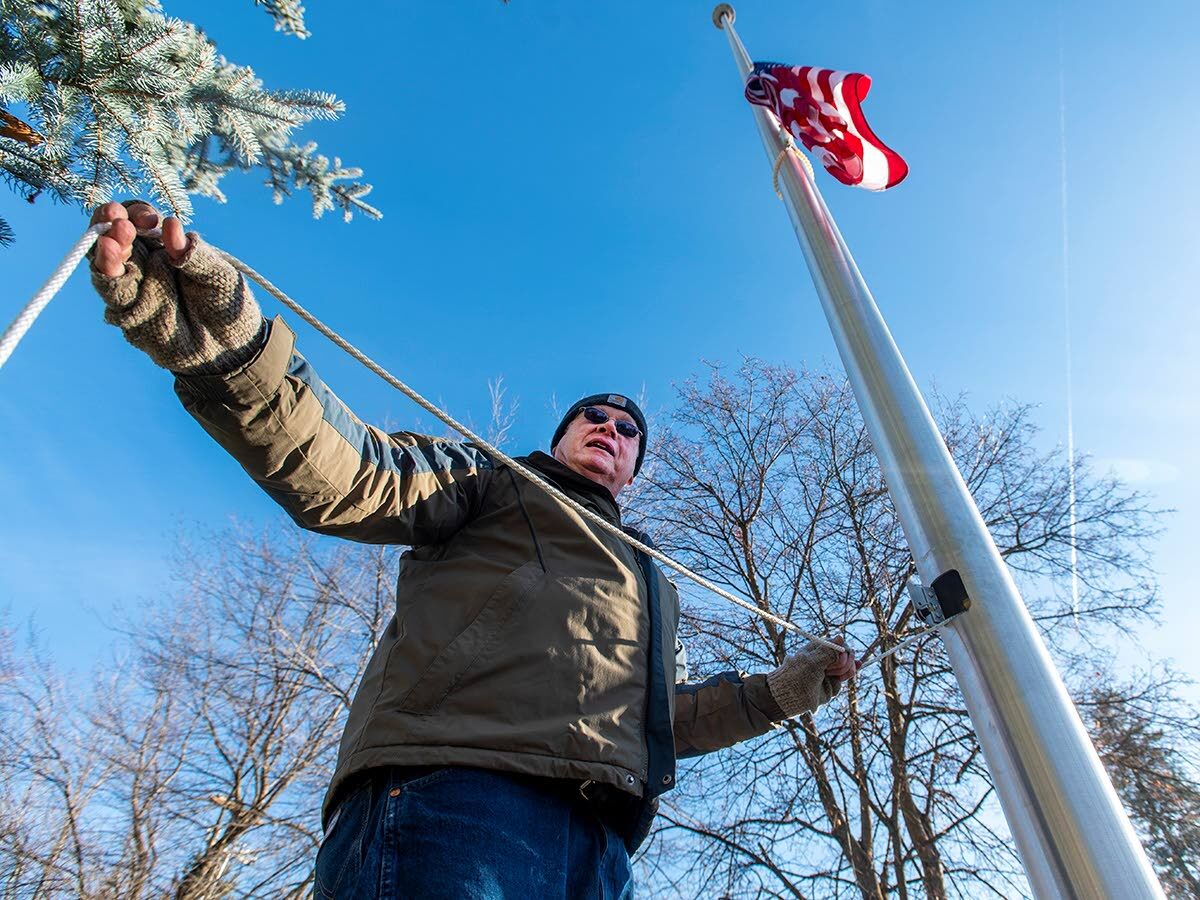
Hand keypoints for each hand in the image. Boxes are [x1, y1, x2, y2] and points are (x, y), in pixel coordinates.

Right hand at [87, 199, 264, 375]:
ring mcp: (133, 287)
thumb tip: (170, 224)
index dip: (138, 214)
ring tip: (113, 241)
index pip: (140, 221)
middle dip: (111, 224)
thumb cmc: (226, 305)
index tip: (151, 221)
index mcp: (164, 247)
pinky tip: (110, 260)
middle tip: (120, 222)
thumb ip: (194, 253)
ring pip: (107, 263)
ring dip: (106, 249)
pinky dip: (108, 275)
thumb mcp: (218, 275)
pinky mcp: (128, 313)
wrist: (231, 348)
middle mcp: (143, 263)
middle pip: (114, 236)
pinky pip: (112, 292)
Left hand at [766, 635, 858, 718]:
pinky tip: (858, 664)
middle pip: (845, 654)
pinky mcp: (831, 682)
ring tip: (831, 675)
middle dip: (844, 661)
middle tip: (831, 670)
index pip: (837, 644)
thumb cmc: (798, 677)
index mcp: (817, 649)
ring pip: (846, 666)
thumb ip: (828, 652)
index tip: (840, 657)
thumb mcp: (813, 662)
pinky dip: (849, 672)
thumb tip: (841, 636)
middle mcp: (824, 658)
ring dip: (845, 669)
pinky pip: (844, 676)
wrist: (789, 698)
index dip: (842, 651)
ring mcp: (828, 670)